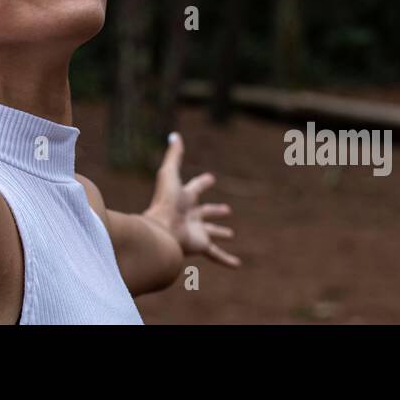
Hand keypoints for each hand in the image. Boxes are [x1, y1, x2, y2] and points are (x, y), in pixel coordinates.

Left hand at [144, 132, 240, 268]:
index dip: (203, 182)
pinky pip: (217, 254)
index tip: (211, 178)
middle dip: (214, 210)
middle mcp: (190, 215)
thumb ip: (174, 155)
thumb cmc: (164, 201)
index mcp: (184, 198)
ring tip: (230, 234)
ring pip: (211, 232)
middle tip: (226, 210)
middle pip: (204, 212)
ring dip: (220, 232)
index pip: (195, 188)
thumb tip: (174, 134)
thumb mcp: (170, 173)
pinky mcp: (201, 245)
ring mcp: (196, 231)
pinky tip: (237, 264)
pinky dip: (227, 259)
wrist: (161, 230)